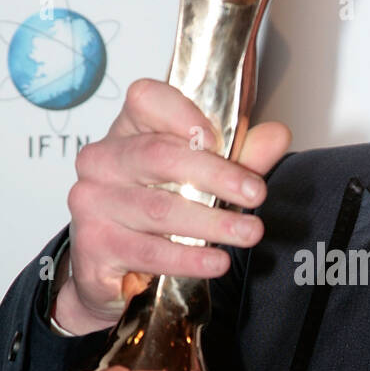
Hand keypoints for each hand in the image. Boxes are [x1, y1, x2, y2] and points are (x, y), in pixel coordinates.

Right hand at [53, 77, 290, 334]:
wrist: (108, 270)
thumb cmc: (155, 208)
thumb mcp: (200, 177)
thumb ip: (239, 156)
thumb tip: (277, 136)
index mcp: (128, 129)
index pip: (146, 99)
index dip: (182, 113)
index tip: (218, 138)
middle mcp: (102, 161)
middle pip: (159, 156)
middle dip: (215, 175)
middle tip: (255, 194)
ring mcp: (92, 203)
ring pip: (158, 209)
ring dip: (211, 223)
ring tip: (248, 233)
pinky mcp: (94, 246)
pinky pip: (149, 251)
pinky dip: (189, 258)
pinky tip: (217, 261)